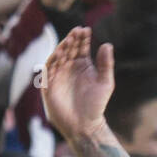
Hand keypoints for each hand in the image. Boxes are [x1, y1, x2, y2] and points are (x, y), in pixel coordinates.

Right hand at [42, 26, 114, 142]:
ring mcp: (58, 75)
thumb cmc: (96, 106)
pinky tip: (59, 53)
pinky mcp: (50, 86)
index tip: (86, 30)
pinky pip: (49, 70)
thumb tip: (107, 44)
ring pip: (58, 57)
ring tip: (69, 40)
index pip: (80, 47)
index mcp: (82, 65)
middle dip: (72, 40)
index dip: (82, 38)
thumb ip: (106, 65)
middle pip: (69, 49)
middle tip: (77, 31)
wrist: (86, 126)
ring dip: (62, 48)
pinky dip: (53, 61)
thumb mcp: (105, 83)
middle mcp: (69, 67)